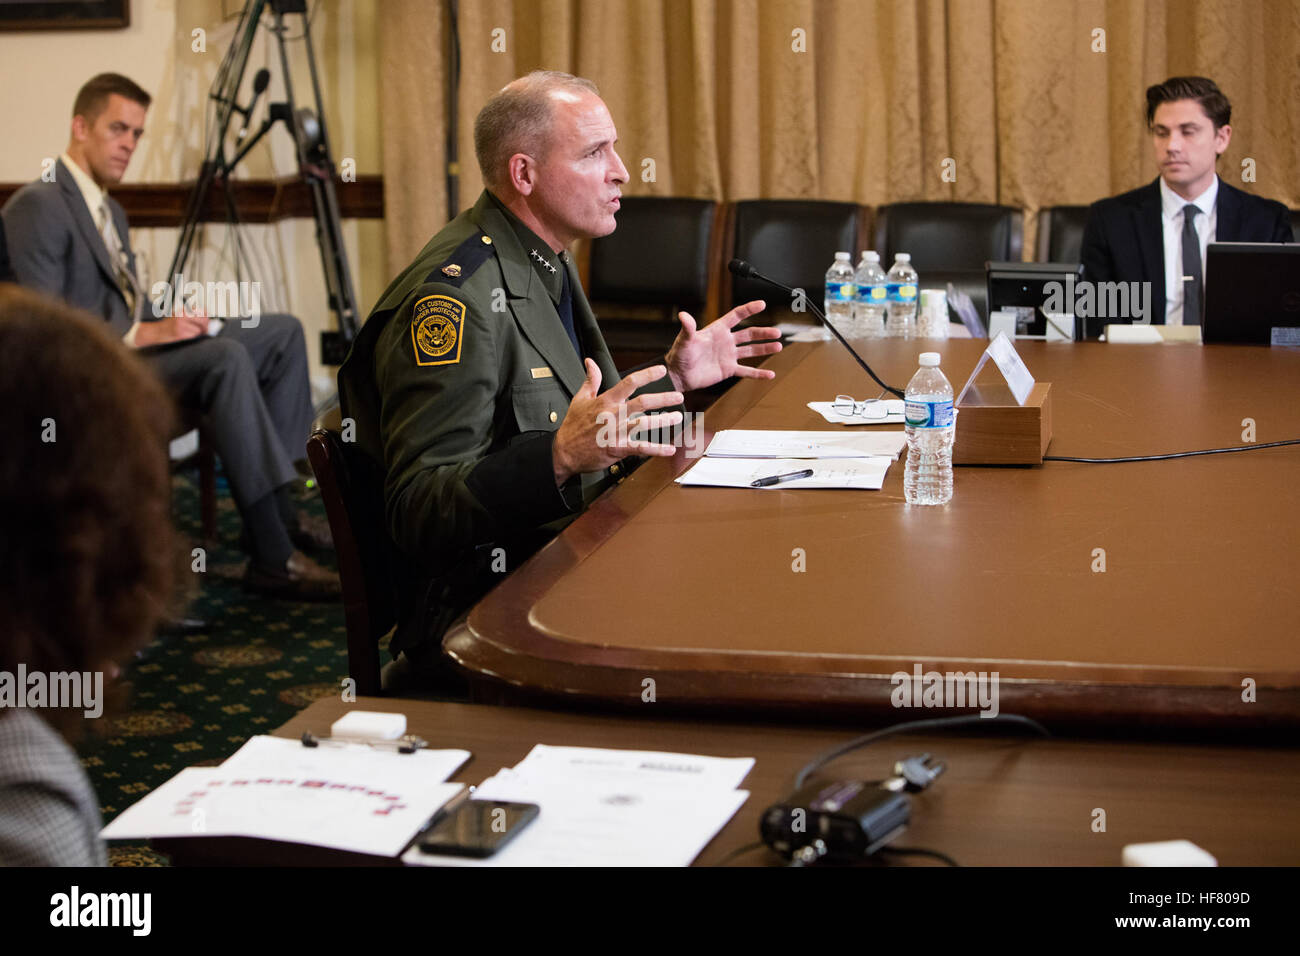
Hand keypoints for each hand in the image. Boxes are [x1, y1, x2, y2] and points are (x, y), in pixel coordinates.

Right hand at [134, 312, 207, 346]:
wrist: (158, 331)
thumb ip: (193, 315)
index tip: (208, 320)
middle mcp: (183, 315)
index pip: (202, 311)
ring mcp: (181, 324)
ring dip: (196, 332)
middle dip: (206, 326)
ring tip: (188, 331)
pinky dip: (191, 336)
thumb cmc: (170, 324)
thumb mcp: (180, 315)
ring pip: (199, 330)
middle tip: (205, 329)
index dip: (207, 317)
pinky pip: (193, 335)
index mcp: (184, 309)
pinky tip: (184, 334)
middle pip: (203, 320)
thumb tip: (208, 318)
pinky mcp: (180, 333)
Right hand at [552, 360, 683, 484]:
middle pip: (642, 403)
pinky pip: (640, 448)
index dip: (647, 375)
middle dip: (663, 398)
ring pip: (644, 424)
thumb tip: (590, 362)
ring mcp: (616, 432)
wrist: (564, 452)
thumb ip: (590, 379)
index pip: (629, 383)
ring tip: (677, 417)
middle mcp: (613, 415)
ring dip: (663, 421)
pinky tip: (669, 449)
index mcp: (605, 401)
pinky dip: (656, 449)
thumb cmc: (572, 426)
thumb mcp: (579, 399)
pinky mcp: (617, 449)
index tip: (661, 370)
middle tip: (678, 395)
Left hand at [664, 300, 782, 391]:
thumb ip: (688, 328)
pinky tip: (770, 374)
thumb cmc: (679, 355)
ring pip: (751, 350)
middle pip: (749, 334)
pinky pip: (746, 371)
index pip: (736, 316)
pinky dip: (758, 373)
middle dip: (763, 332)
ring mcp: (728, 355)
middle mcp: (726, 341)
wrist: (679, 375)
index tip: (762, 304)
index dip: (749, 309)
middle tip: (777, 332)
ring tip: (778, 346)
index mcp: (717, 330)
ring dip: (765, 348)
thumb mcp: (684, 340)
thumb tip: (683, 315)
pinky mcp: (728, 369)